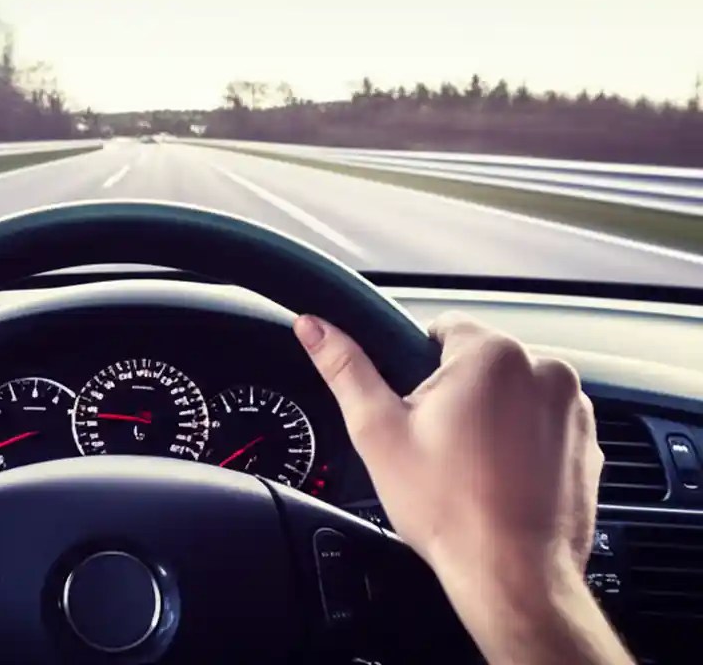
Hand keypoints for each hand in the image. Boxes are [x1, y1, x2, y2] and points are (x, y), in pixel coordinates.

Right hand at [293, 312, 622, 662]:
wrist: (512, 575)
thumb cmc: (448, 508)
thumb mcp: (377, 432)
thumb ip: (344, 369)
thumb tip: (312, 327)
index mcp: (491, 353)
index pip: (442, 329)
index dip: (416, 368)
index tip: (415, 411)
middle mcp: (545, 369)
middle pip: (479, 363)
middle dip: (456, 395)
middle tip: (437, 446)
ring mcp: (574, 408)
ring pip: (512, 393)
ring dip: (492, 416)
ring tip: (471, 467)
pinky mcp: (589, 442)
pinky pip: (543, 425)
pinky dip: (522, 443)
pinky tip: (500, 479)